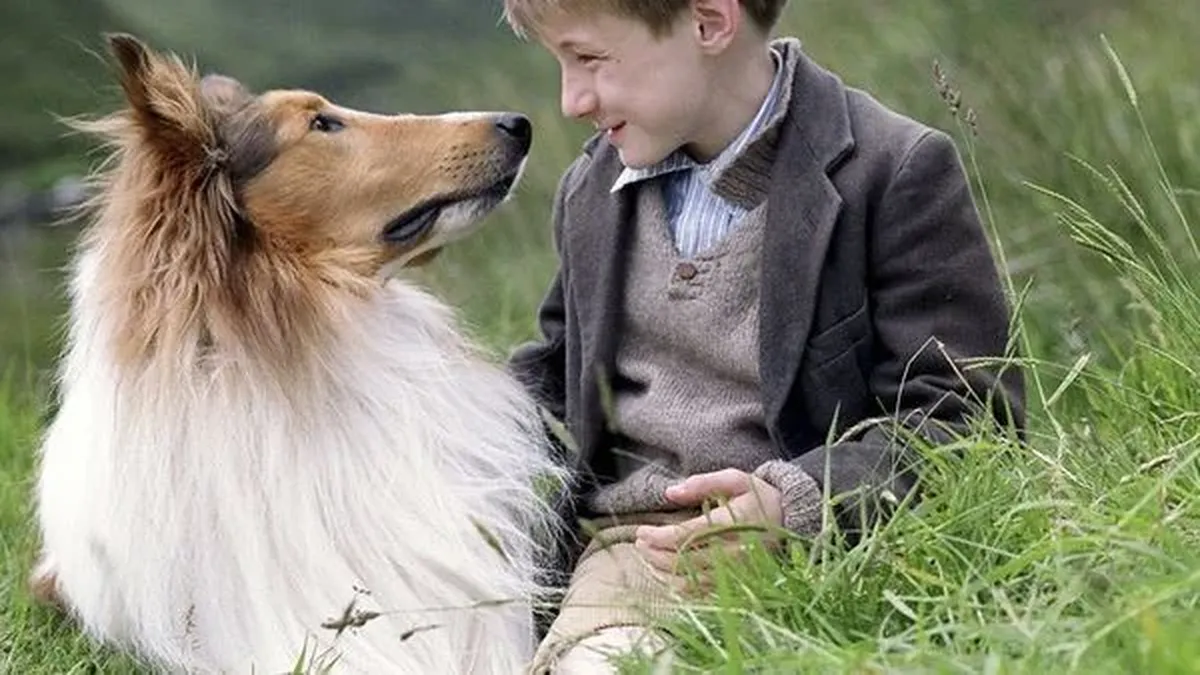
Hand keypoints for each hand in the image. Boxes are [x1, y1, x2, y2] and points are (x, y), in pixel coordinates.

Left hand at [634, 469, 783, 574]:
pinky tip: (669, 574)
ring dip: (663, 571)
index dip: (658, 537)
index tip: (641, 532)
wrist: (792, 521)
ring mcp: (737, 574)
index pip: (685, 537)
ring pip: (690, 581)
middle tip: (639, 543)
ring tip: (649, 557)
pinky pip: (703, 594)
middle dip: (654, 554)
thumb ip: (702, 483)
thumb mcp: (735, 479)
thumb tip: (670, 493)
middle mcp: (735, 553)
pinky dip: (680, 586)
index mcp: (733, 524)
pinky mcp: (739, 586)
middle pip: (683, 561)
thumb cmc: (759, 497)